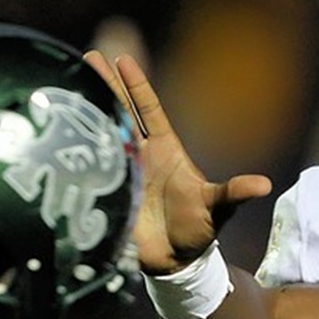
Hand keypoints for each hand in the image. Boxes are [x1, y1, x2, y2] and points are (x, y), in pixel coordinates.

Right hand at [85, 51, 273, 273]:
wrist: (176, 261)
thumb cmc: (199, 229)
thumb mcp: (217, 209)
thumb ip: (234, 194)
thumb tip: (264, 186)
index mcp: (165, 150)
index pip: (148, 110)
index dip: (136, 86)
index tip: (122, 60)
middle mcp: (140, 155)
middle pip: (119, 113)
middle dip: (104, 85)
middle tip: (87, 57)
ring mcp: (121, 172)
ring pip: (100, 134)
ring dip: (85, 111)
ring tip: (66, 83)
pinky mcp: (107, 193)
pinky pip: (86, 171)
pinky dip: (74, 154)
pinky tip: (55, 134)